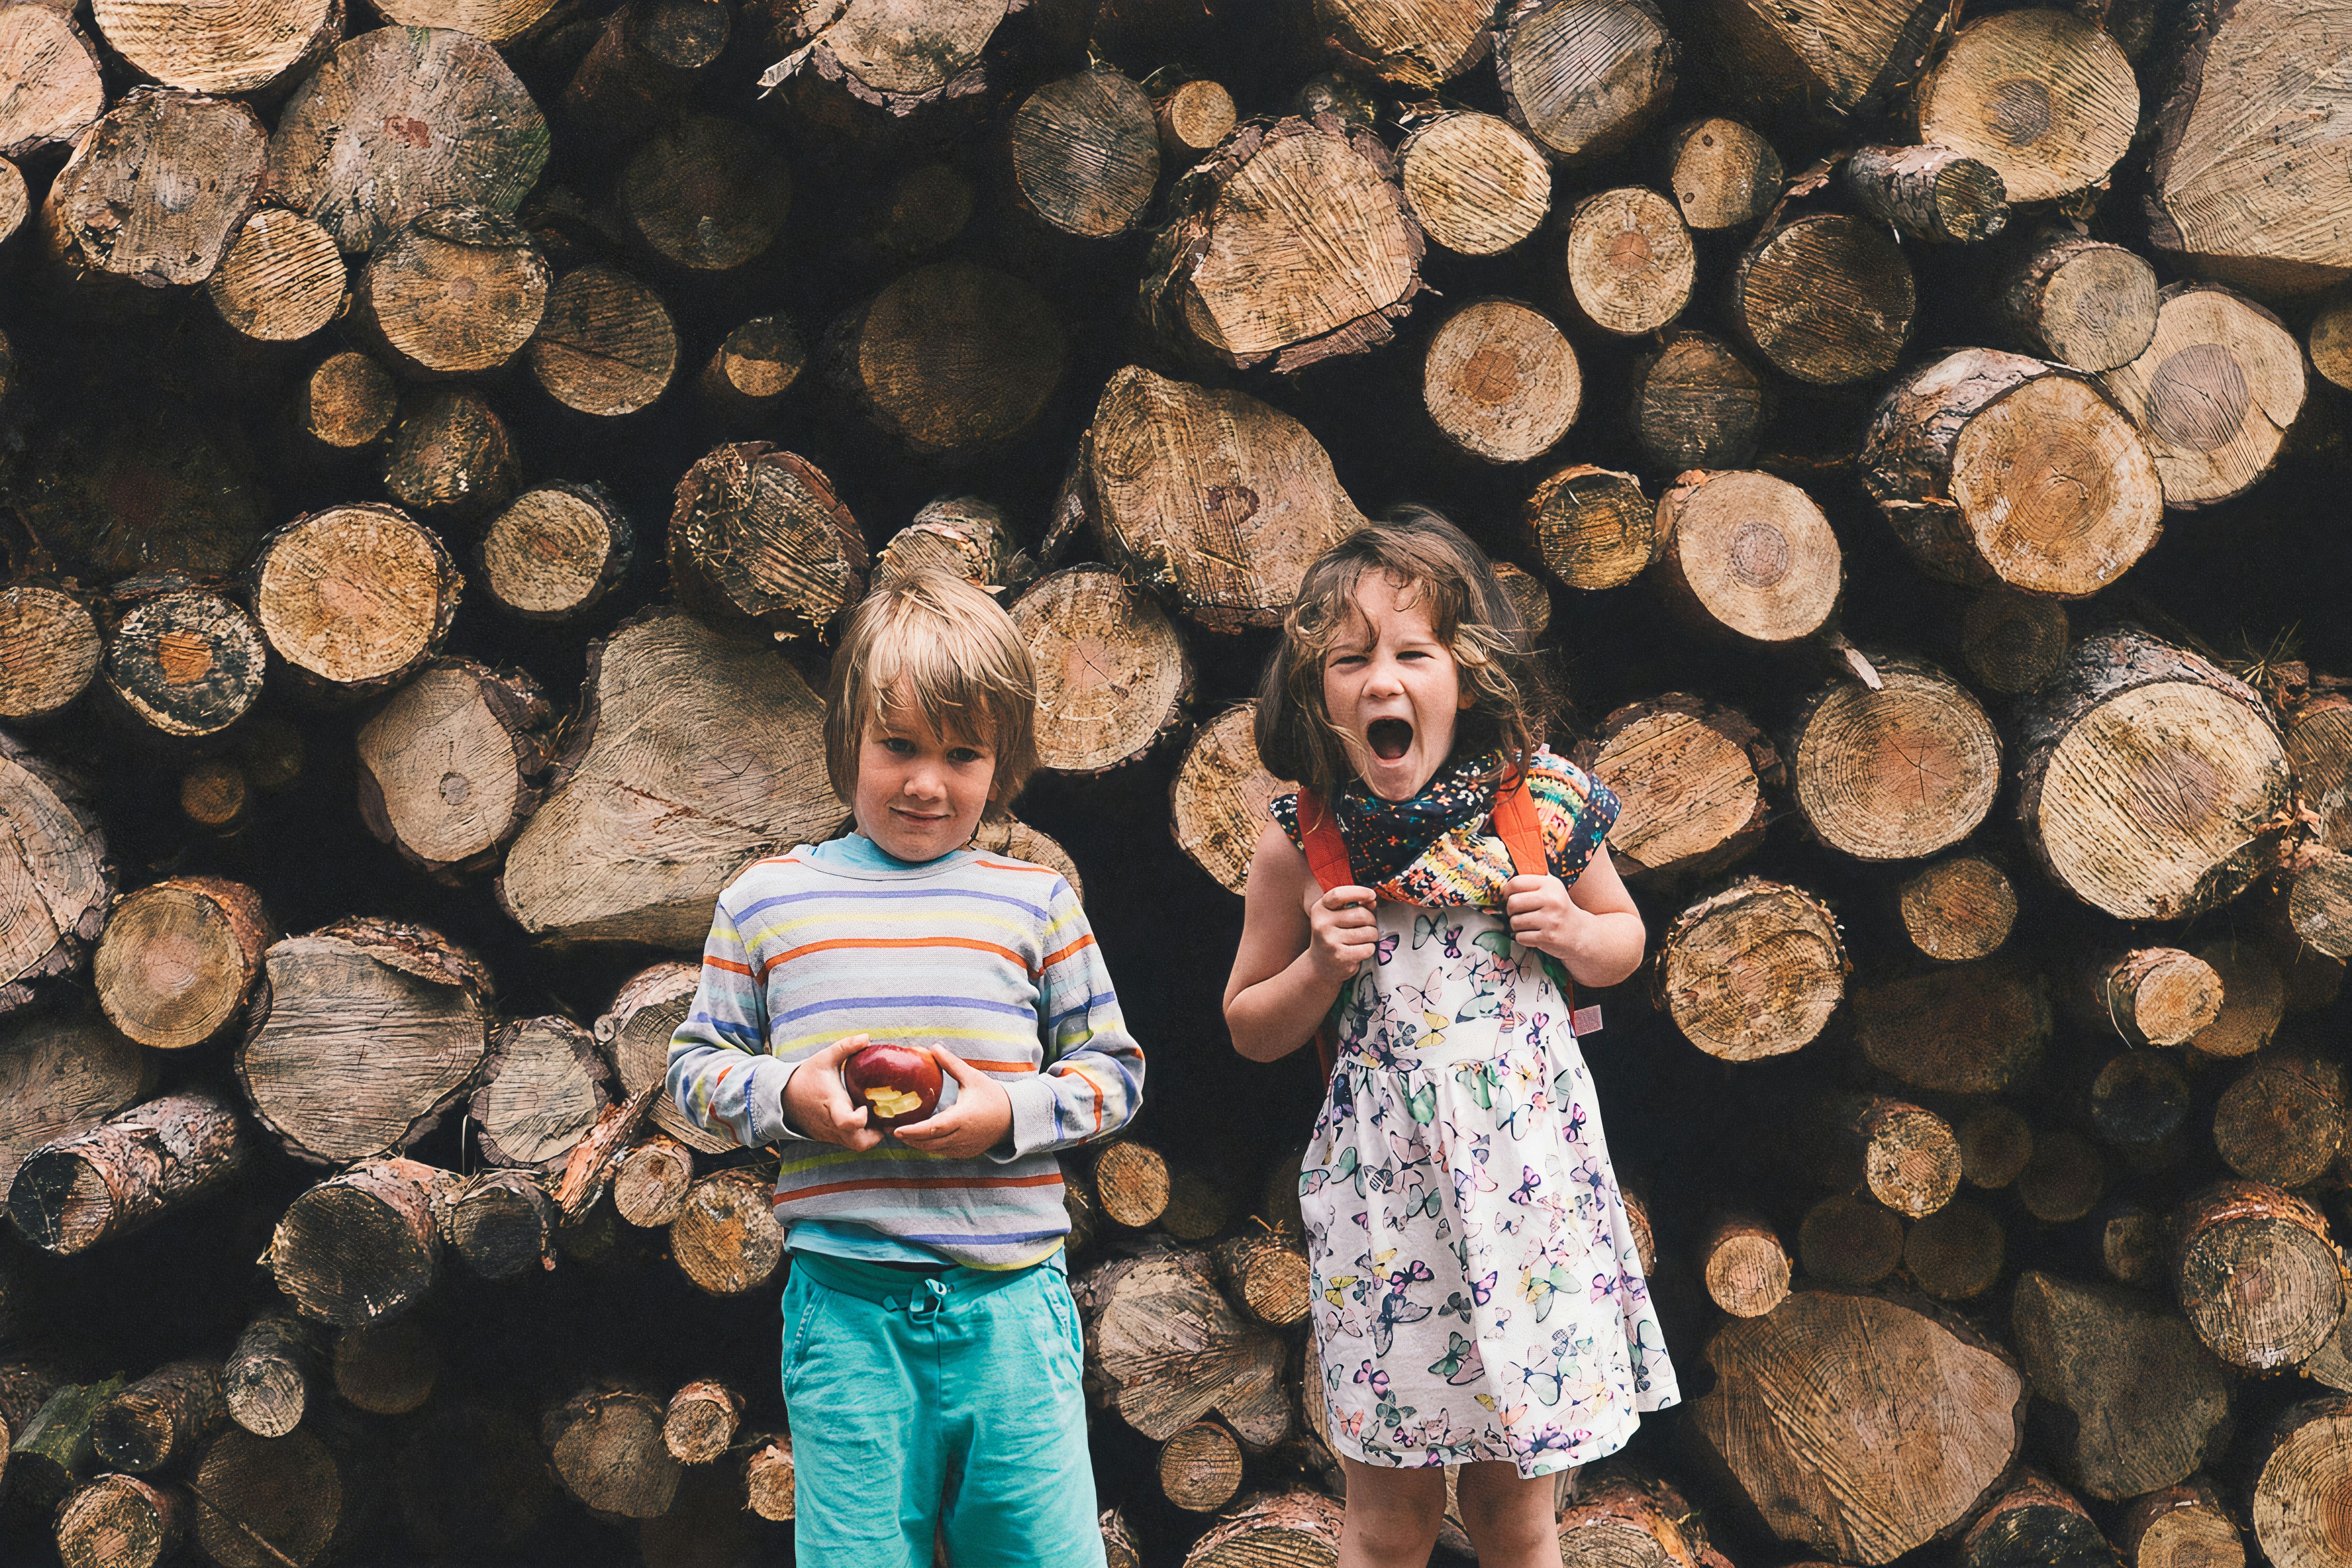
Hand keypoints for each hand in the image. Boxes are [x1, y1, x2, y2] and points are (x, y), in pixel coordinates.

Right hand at [783, 1036, 882, 1150]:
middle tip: (881, 1116)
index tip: (865, 1107)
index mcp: (832, 1105)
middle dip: (876, 1134)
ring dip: (869, 1135)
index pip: (847, 1122)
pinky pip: (849, 1143)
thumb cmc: (806, 1077)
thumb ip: (845, 1047)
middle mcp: (833, 1125)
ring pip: (857, 1146)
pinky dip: (859, 1135)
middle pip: (859, 1144)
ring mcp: (831, 1134)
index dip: (861, 1119)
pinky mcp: (830, 1138)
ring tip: (873, 1116)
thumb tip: (866, 1037)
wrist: (782, 1098)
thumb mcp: (824, 1058)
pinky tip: (863, 1118)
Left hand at [893, 1044, 1014, 1158]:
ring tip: (899, 1133)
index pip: (934, 1128)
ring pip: (934, 1150)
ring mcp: (964, 1147)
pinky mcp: (965, 1153)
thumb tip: (933, 1047)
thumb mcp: (973, 1077)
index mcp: (964, 1118)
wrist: (1014, 1118)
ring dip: (916, 1143)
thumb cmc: (993, 1096)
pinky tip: (918, 1138)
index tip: (897, 1129)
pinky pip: (942, 1152)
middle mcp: (963, 1136)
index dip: (914, 1131)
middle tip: (889, 1129)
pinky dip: (929, 1146)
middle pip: (929, 1143)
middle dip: (908, 1138)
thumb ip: (951, 1064)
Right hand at [1303, 882, 1379, 982]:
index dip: (1359, 892)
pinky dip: (1369, 949)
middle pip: (1361, 914)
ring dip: (1372, 936)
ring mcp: (1331, 941)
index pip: (1339, 894)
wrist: (1319, 965)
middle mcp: (1322, 924)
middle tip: (1367, 925)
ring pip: (1368, 932)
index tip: (1372, 895)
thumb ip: (1353, 905)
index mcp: (1320, 909)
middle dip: (1371, 920)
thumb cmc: (1332, 935)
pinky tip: (1359, 950)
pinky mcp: (1341, 957)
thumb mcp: (1336, 916)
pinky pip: (1368, 948)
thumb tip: (1371, 901)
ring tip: (1362, 939)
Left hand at [1504, 874, 1584, 961]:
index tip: (1509, 896)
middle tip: (1517, 912)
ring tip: (1527, 923)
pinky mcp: (1547, 937)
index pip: (1516, 883)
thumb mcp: (1552, 888)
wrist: (1580, 932)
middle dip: (1510, 910)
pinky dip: (1522, 937)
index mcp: (1551, 885)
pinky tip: (1533, 934)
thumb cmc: (1560, 908)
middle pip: (1513, 903)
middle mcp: (1552, 900)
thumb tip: (1509, 872)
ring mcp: (1550, 920)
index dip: (1507, 891)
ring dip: (1516, 925)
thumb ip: (1534, 879)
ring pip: (1515, 921)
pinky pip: (1520, 937)